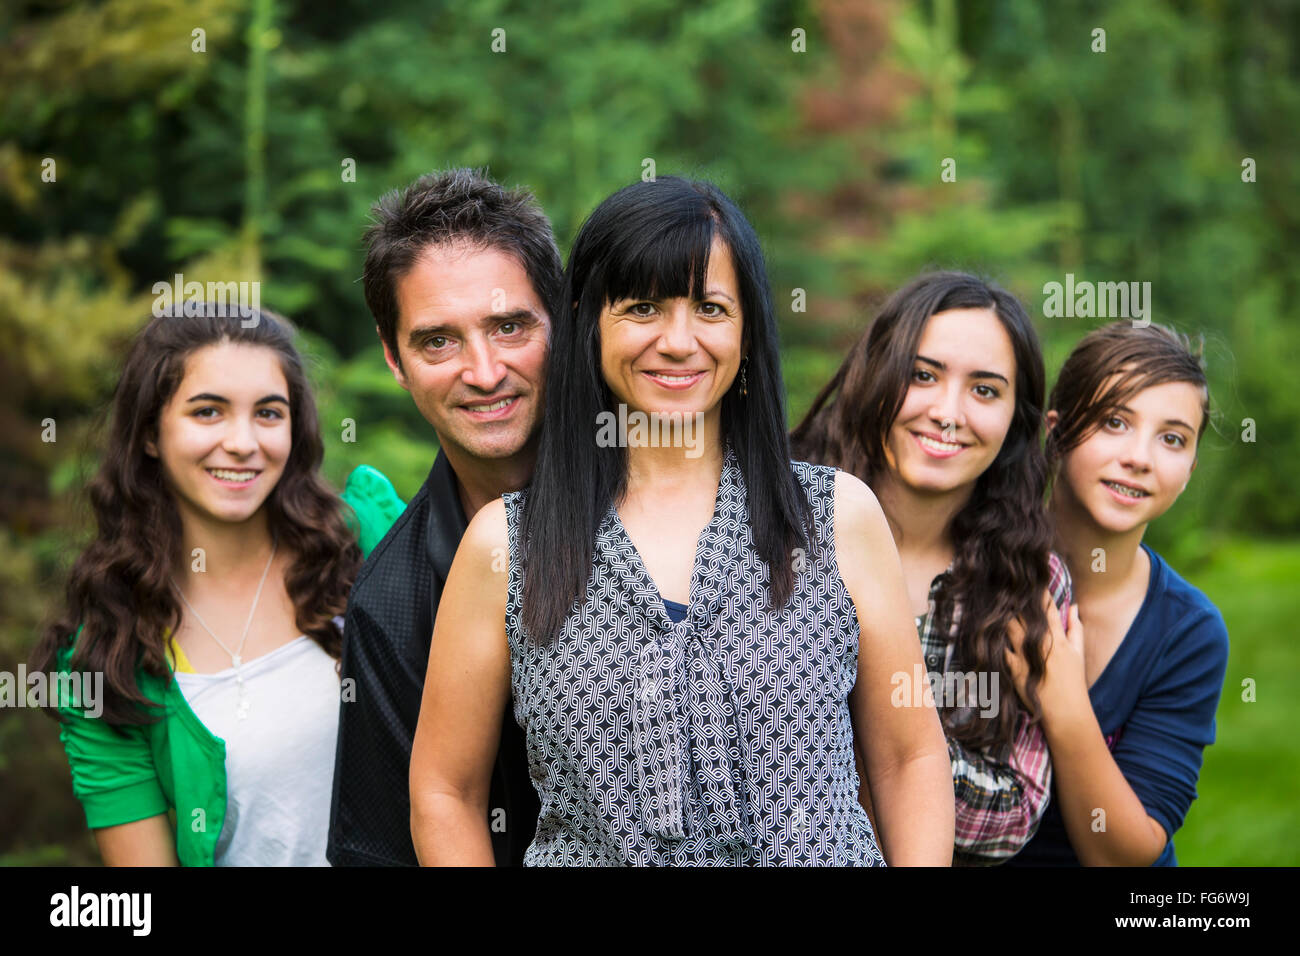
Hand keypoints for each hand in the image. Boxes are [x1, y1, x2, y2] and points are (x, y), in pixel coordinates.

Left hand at [1004, 590, 1085, 715]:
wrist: (1066, 712)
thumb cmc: (1074, 682)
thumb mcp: (1079, 653)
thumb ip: (1075, 628)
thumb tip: (1072, 605)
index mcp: (1058, 639)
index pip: (1047, 609)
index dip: (1039, 593)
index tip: (1030, 581)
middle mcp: (1040, 644)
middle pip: (1024, 616)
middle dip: (1015, 600)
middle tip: (1004, 586)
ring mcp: (1026, 657)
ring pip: (1010, 628)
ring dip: (1002, 615)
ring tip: (993, 601)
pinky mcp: (1014, 669)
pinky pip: (1001, 649)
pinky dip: (995, 638)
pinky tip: (986, 627)